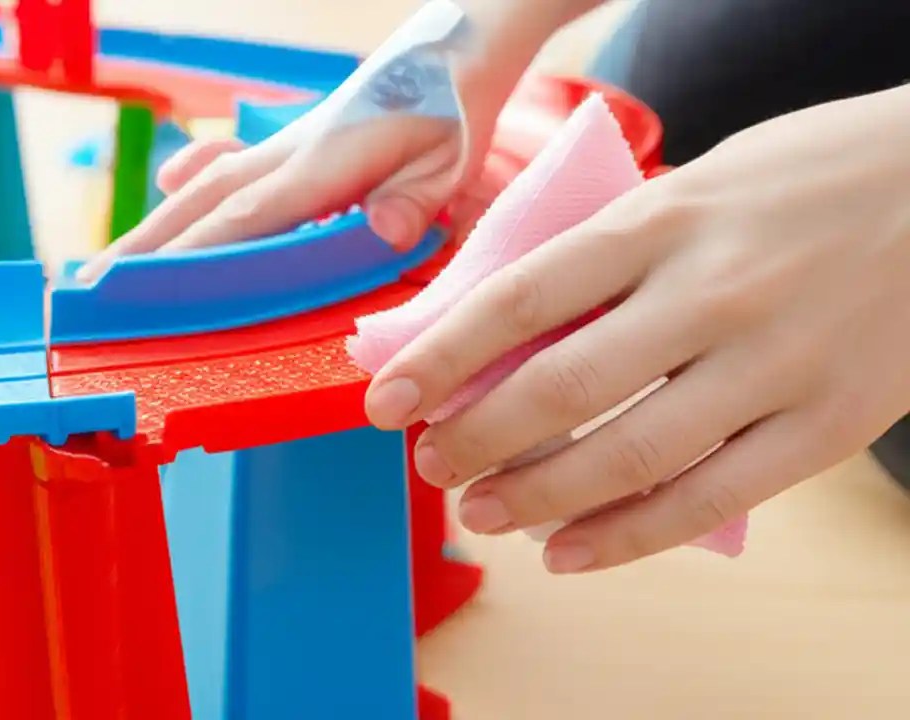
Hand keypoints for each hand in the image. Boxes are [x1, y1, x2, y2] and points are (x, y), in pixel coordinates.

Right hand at [74, 112, 490, 283]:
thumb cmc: (444, 117)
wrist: (443, 62)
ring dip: (149, 227)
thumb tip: (380, 231)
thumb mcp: (445, 166)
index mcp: (319, 167)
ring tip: (103, 264)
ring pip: (199, 191)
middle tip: (90, 290)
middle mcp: (282, 157)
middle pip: (200, 207)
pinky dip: (188, 182)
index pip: (243, 218)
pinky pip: (222, 169)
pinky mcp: (280, 149)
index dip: (190, 252)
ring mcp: (275, 150)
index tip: (141, 283)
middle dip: (142, 249)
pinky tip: (167, 188)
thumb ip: (412, 203)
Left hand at [365, 85, 909, 572]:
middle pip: (561, 386)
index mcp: (662, 217)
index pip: (520, 297)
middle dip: (476, 438)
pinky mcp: (827, 422)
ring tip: (482, 512)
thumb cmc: (800, 182)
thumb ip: (606, 257)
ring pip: (630, 454)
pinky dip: (629, 536)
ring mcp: (775, 361)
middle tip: (430, 465)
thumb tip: (499, 330)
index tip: (386, 399)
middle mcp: (711, 291)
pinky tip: (569, 551)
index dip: (441, 357)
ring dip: (538, 496)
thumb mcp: (690, 187)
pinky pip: (713, 500)